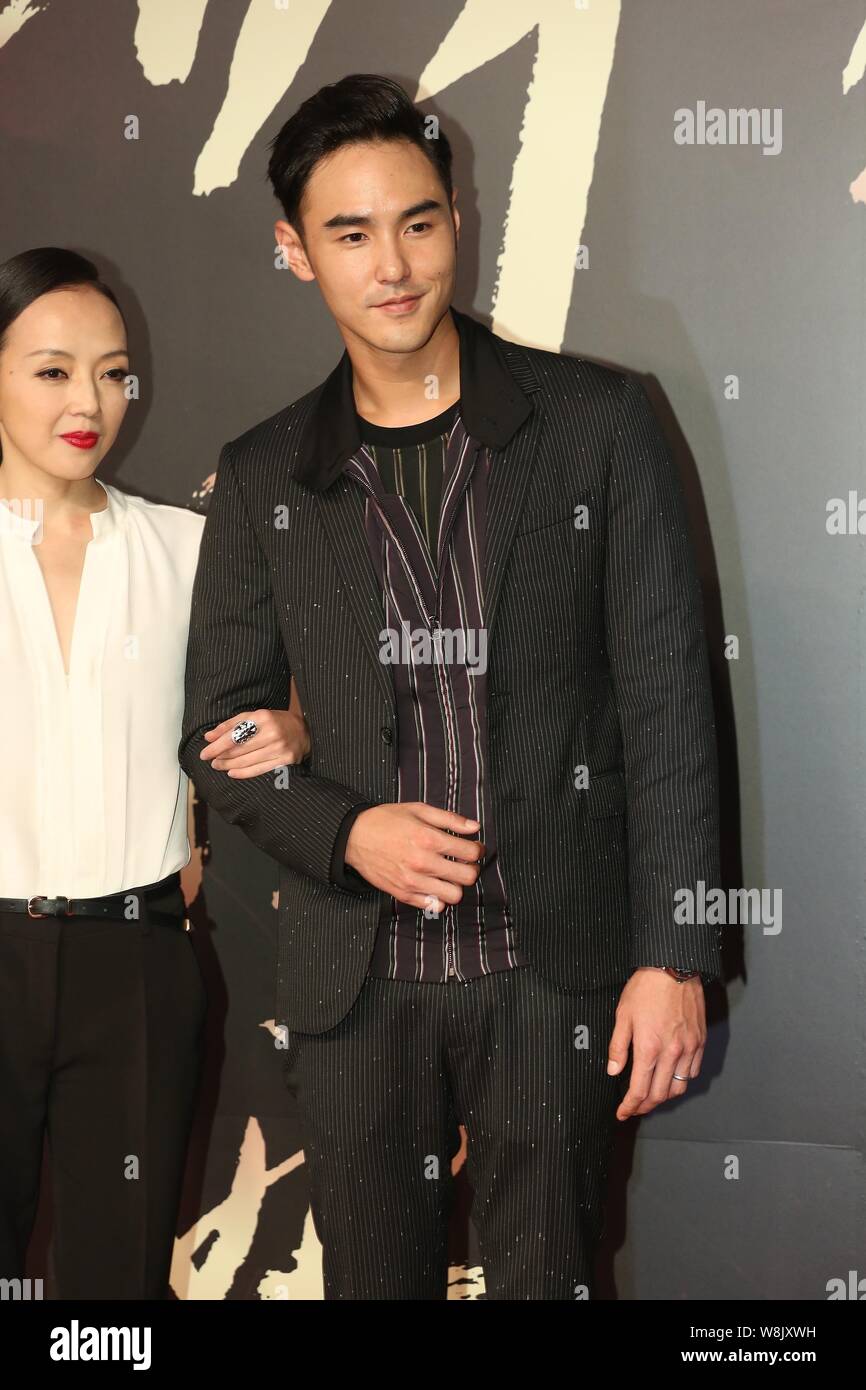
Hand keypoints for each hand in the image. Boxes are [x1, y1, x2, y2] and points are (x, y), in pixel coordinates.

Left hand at [200, 679, 310, 778]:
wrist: (304, 731)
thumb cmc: (275, 722)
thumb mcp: (254, 716)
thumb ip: (230, 725)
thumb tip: (208, 737)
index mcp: (263, 718)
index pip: (234, 735)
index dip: (216, 746)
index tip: (204, 753)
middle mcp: (272, 733)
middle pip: (239, 750)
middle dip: (221, 756)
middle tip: (211, 761)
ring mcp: (280, 749)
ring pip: (247, 761)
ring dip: (229, 765)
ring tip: (218, 766)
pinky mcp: (285, 761)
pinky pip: (259, 770)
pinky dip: (243, 773)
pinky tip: (232, 773)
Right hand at [345, 803, 483, 910]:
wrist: (354, 837)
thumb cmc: (385, 821)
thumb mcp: (418, 810)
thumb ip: (449, 818)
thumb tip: (474, 827)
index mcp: (429, 839)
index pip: (471, 853)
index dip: (478, 850)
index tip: (474, 848)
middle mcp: (423, 862)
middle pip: (467, 877)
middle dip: (472, 869)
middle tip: (465, 863)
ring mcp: (413, 882)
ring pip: (454, 895)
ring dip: (457, 885)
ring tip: (450, 875)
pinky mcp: (403, 894)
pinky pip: (433, 905)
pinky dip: (439, 898)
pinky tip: (434, 885)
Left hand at [607, 967, 705, 1119]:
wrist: (674, 967)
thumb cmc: (647, 987)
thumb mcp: (623, 1015)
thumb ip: (618, 1046)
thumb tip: (614, 1070)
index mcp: (649, 1047)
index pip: (639, 1090)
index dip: (629, 1106)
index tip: (623, 1112)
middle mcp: (671, 1052)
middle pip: (660, 1094)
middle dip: (645, 1106)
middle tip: (635, 1106)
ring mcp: (689, 1048)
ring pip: (679, 1087)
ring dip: (664, 1096)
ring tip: (652, 1095)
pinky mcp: (699, 1041)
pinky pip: (693, 1071)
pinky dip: (682, 1080)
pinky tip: (671, 1077)